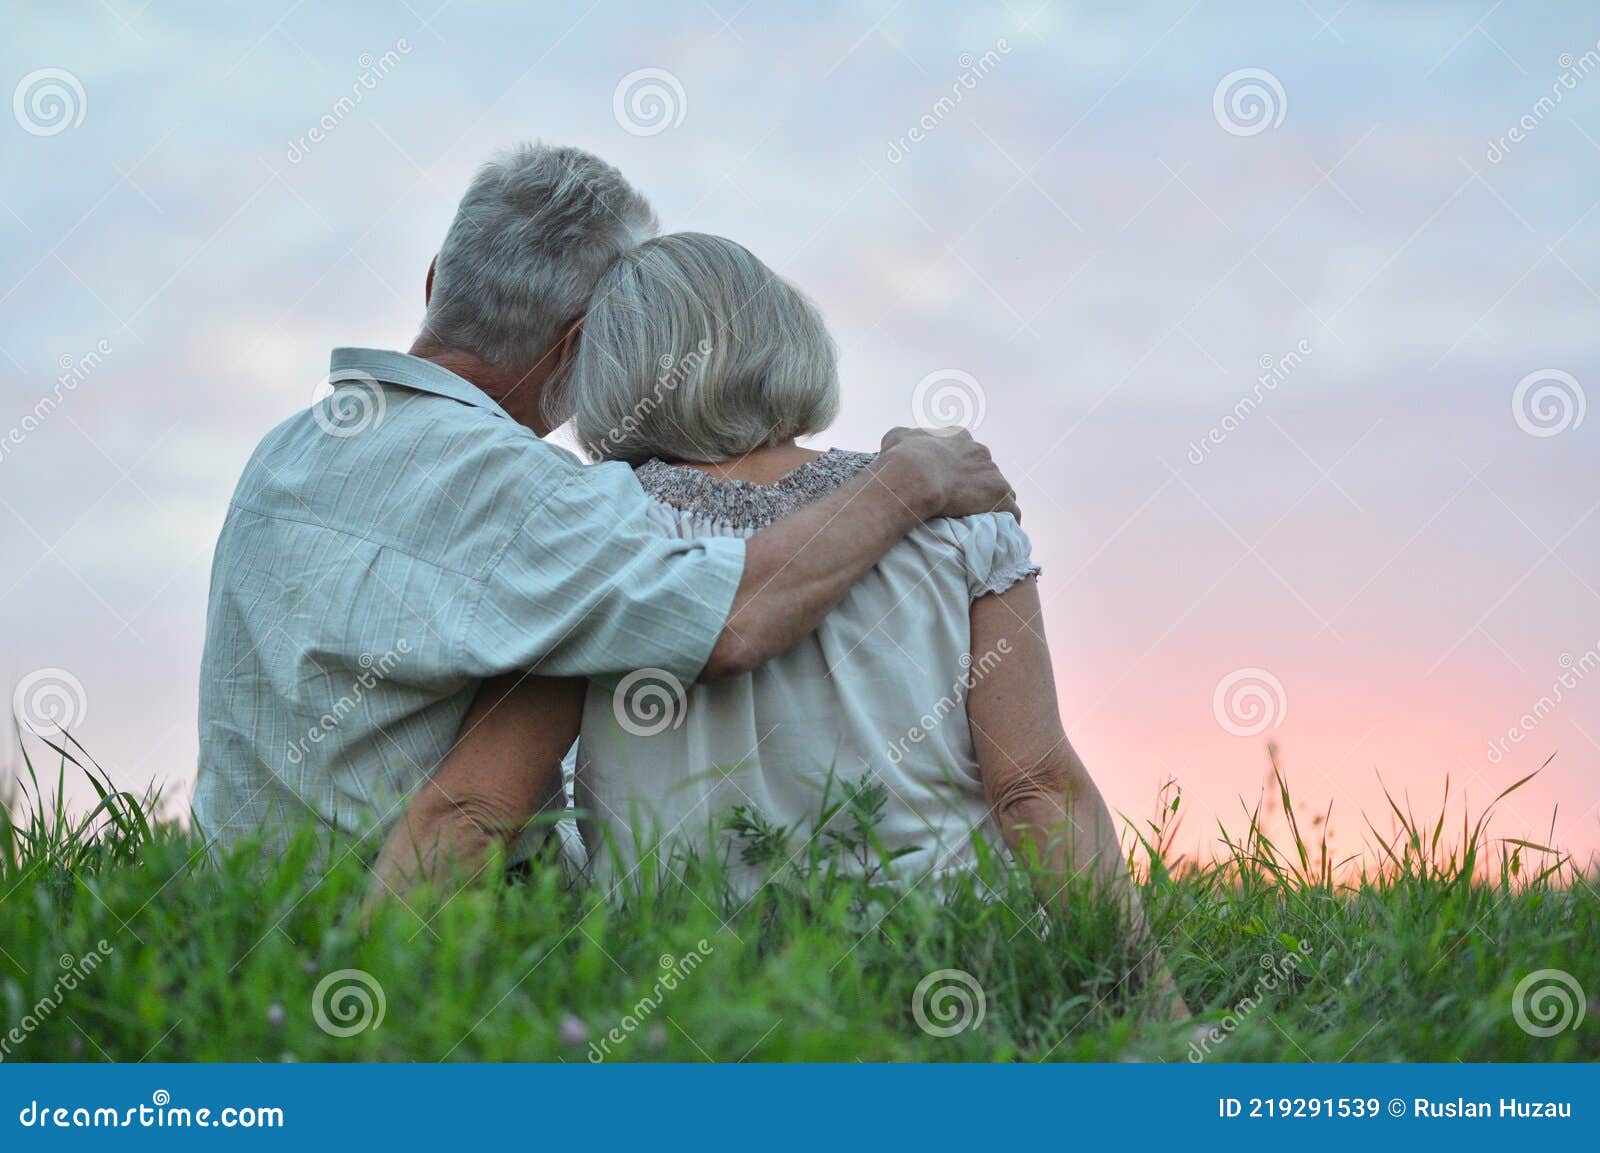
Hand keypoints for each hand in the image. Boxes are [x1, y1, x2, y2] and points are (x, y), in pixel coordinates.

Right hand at [879, 427, 1019, 521]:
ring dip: (991, 502)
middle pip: (983, 469)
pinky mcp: (1000, 494)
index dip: (957, 466)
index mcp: (958, 436)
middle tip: (959, 502)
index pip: (965, 450)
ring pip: (998, 489)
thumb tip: (901, 443)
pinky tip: (998, 532)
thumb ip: (905, 437)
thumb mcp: (896, 438)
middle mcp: (979, 450)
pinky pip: (1011, 509)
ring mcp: (992, 472)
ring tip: (979, 520)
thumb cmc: (902, 458)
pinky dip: (1006, 519)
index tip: (947, 481)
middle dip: (975, 483)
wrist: (914, 476)